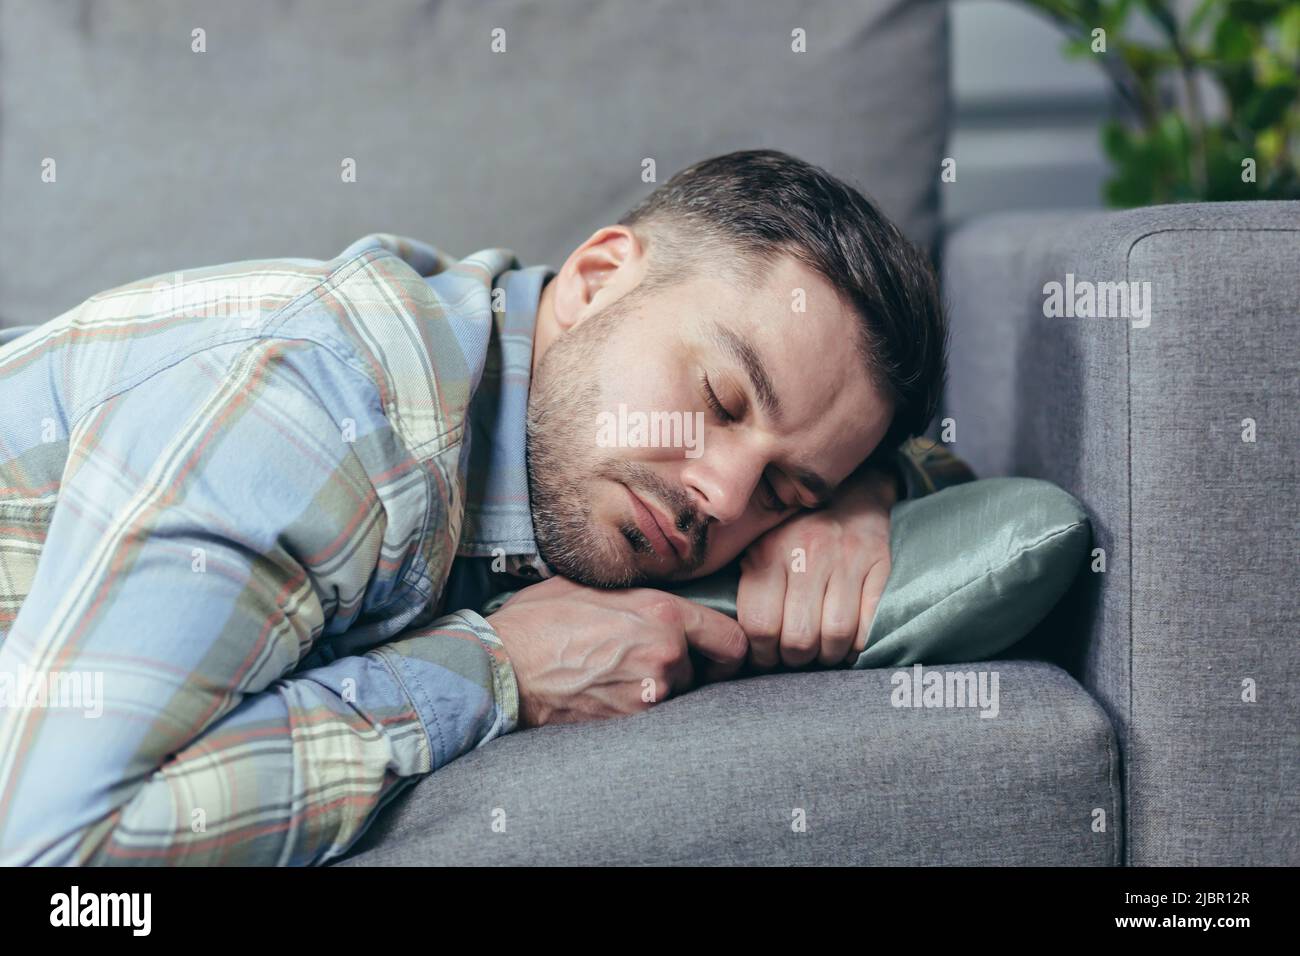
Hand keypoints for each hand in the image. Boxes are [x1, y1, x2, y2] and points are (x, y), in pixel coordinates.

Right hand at [487, 575, 748, 726]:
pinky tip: (602, 695)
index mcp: (662, 614)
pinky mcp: (629, 724)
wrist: (502, 669)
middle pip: (700, 671)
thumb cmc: (537, 622)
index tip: (717, 654)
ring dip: (655, 690)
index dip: (727, 649)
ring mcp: (650, 695)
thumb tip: (647, 597)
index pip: (731, 640)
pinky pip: (648, 717)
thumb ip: (632, 594)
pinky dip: (634, 709)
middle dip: (681, 668)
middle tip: (643, 662)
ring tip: (614, 678)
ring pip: (673, 696)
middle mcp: (666, 655)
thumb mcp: (588, 586)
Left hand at [736, 465, 895, 668]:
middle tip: (794, 657)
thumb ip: (746, 586)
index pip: (760, 625)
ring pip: (836, 635)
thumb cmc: (793, 531)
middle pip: (799, 637)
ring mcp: (846, 559)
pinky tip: (848, 642)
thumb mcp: (758, 546)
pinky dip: (859, 644)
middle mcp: (807, 554)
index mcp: (768, 552)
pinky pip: (869, 623)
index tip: (766, 657)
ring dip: (828, 656)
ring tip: (821, 652)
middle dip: (795, 659)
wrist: (848, 492)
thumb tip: (731, 644)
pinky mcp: (878, 565)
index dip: (762, 654)